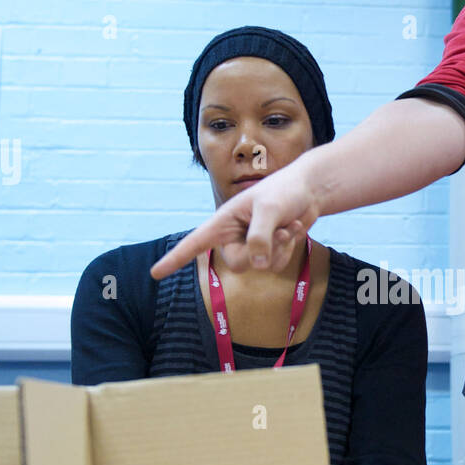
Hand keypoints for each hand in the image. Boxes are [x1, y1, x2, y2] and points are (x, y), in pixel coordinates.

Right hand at [149, 163, 319, 279]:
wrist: (309, 190)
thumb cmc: (284, 191)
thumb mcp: (269, 209)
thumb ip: (260, 237)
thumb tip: (257, 266)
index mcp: (223, 221)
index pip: (194, 242)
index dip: (174, 259)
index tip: (155, 274)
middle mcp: (234, 235)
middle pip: (237, 264)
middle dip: (260, 253)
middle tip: (276, 231)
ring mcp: (252, 245)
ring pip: (260, 267)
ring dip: (279, 248)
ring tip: (286, 225)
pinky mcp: (269, 251)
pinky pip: (276, 264)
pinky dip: (288, 248)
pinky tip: (293, 230)